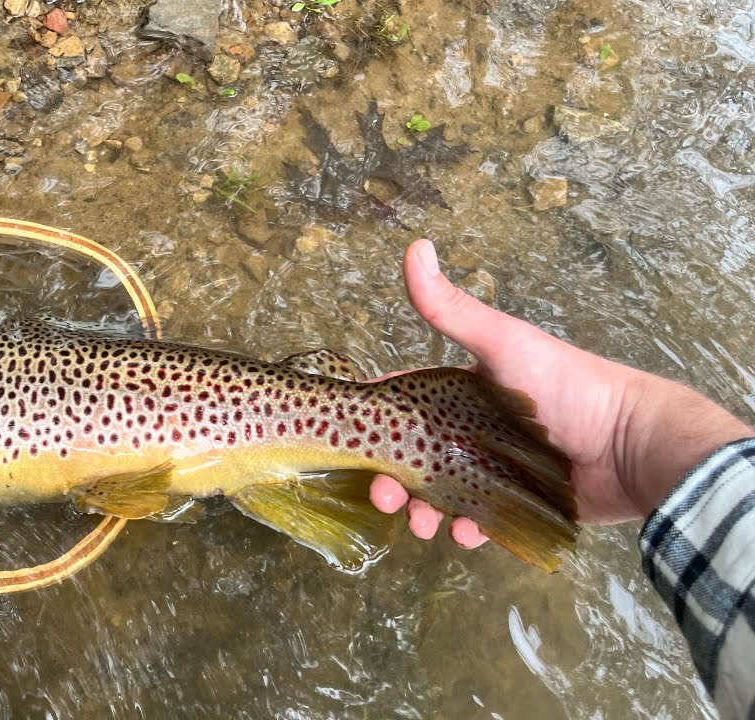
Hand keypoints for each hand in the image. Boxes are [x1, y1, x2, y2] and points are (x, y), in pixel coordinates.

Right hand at [372, 239, 752, 547]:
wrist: (631, 444)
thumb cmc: (567, 386)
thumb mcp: (503, 343)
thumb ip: (452, 308)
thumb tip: (414, 247)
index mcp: (464, 394)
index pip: (408, 408)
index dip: (378, 425)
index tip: (352, 439)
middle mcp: (474, 432)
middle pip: (416, 460)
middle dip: (392, 480)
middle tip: (383, 496)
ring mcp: (494, 472)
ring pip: (441, 496)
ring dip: (422, 511)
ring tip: (421, 523)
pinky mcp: (518, 506)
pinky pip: (479, 523)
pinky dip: (464, 530)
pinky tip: (463, 533)